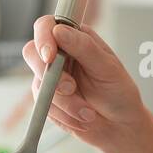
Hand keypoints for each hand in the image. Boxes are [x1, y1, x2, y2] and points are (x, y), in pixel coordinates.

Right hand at [22, 15, 144, 150]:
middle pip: (33, 53)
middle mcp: (60, 55)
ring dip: (65, 102)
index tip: (50, 56)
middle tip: (71, 89)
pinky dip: (64, 115)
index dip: (43, 38)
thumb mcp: (108, 68)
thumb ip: (84, 47)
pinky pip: (43, 106)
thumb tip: (59, 30)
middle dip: (51, 76)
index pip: (47, 26)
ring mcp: (51, 78)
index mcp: (76, 39)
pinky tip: (81, 118)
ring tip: (88, 112)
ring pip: (39, 84)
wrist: (119, 126)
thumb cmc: (119, 93)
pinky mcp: (47, 99)